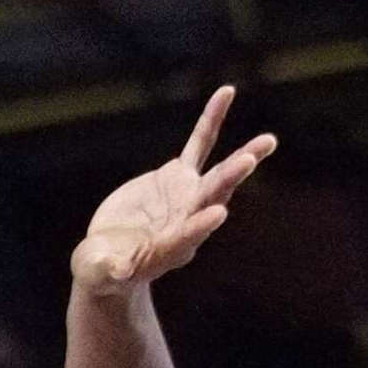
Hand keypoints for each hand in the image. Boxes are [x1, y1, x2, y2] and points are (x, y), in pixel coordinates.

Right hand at [70, 87, 275, 295]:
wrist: (111, 258)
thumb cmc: (102, 272)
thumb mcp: (98, 272)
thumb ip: (108, 269)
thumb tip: (118, 269)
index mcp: (167, 249)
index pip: (186, 235)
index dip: (199, 225)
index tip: (218, 213)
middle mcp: (186, 222)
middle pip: (211, 199)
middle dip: (230, 179)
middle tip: (250, 160)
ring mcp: (186, 198)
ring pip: (218, 174)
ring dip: (243, 158)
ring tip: (269, 141)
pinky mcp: (177, 177)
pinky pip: (199, 144)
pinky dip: (211, 120)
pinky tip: (226, 94)